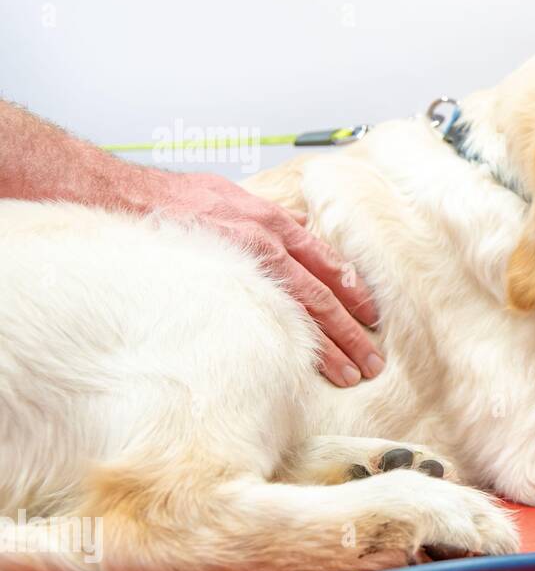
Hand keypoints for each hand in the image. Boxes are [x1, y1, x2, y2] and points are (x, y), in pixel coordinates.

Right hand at [158, 171, 383, 387]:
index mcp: (273, 224)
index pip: (328, 263)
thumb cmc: (176, 199)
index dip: (354, 292)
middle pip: (322, 296)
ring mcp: (246, 269)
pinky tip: (302, 369)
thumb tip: (301, 224)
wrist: (127, 200)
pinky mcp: (222, 287)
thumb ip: (271, 215)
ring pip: (299, 315)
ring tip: (349, 374)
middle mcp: (267, 245)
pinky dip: (286, 348)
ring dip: (328, 348)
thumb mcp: (234, 195)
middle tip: (372, 361)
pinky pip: (263, 324)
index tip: (371, 316)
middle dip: (351, 332)